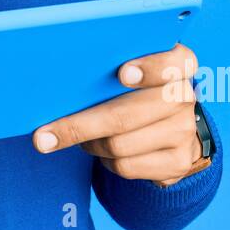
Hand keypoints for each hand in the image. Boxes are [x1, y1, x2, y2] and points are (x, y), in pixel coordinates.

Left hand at [31, 42, 208, 187]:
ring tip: (81, 135)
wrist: (173, 125)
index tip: (121, 74)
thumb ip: (111, 64)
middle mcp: (185, 97)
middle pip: (125, 115)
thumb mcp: (135, 66)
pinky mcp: (177, 162)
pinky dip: (105, 161)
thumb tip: (58, 81)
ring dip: (89, 144)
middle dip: (78, 126)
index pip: (170, 63)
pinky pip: (126, 166)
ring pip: (119, 145)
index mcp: (179, 63)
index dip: (148, 68)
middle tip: (43, 137)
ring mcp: (185, 132)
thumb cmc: (138, 88)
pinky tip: (103, 149)